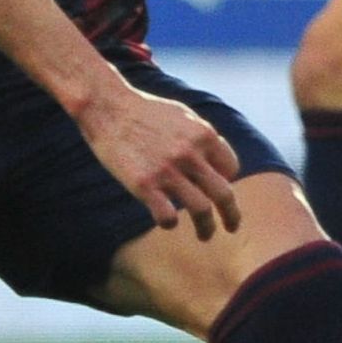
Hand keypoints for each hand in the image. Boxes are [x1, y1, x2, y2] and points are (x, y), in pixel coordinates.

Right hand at [75, 80, 244, 240]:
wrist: (108, 107)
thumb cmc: (146, 111)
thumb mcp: (185, 116)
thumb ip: (204, 139)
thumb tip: (220, 161)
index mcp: (205, 136)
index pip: (231, 169)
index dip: (226, 181)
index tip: (216, 190)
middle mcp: (191, 154)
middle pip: (224, 194)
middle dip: (232, 215)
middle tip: (233, 227)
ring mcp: (167, 170)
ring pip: (200, 209)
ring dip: (207, 228)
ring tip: (206, 235)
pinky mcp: (143, 184)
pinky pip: (166, 215)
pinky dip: (171, 223)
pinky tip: (168, 223)